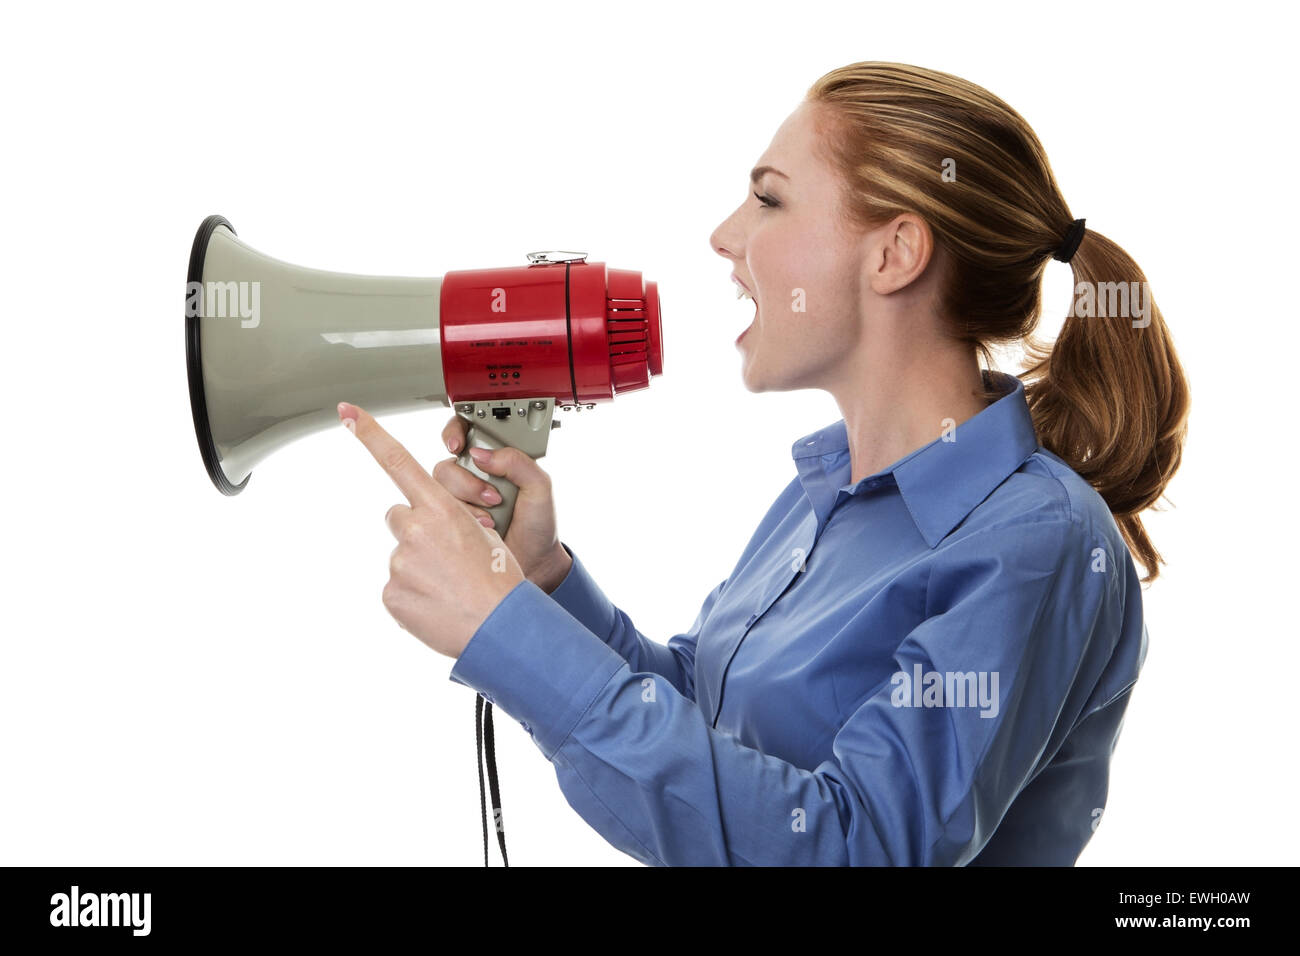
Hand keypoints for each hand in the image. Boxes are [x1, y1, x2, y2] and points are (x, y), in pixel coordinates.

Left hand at [338, 401, 524, 658]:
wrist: (500, 628)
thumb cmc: (501, 582)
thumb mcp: (485, 535)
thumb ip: (453, 522)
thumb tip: (435, 531)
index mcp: (441, 508)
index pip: (398, 461)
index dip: (369, 434)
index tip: (347, 413)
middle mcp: (414, 529)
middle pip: (400, 516)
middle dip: (419, 530)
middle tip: (448, 555)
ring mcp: (399, 563)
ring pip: (402, 555)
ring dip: (420, 567)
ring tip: (450, 587)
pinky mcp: (391, 594)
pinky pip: (398, 587)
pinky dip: (415, 595)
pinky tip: (439, 604)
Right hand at [437, 413, 571, 592]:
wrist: (535, 561)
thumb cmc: (538, 524)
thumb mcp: (539, 487)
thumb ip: (517, 462)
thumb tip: (482, 454)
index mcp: (493, 460)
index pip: (465, 434)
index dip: (454, 433)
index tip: (457, 446)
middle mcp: (472, 478)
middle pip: (446, 467)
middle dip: (466, 482)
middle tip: (492, 496)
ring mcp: (460, 501)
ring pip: (439, 491)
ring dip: (466, 503)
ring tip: (491, 517)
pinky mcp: (450, 523)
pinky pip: (438, 515)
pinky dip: (460, 520)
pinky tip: (483, 528)